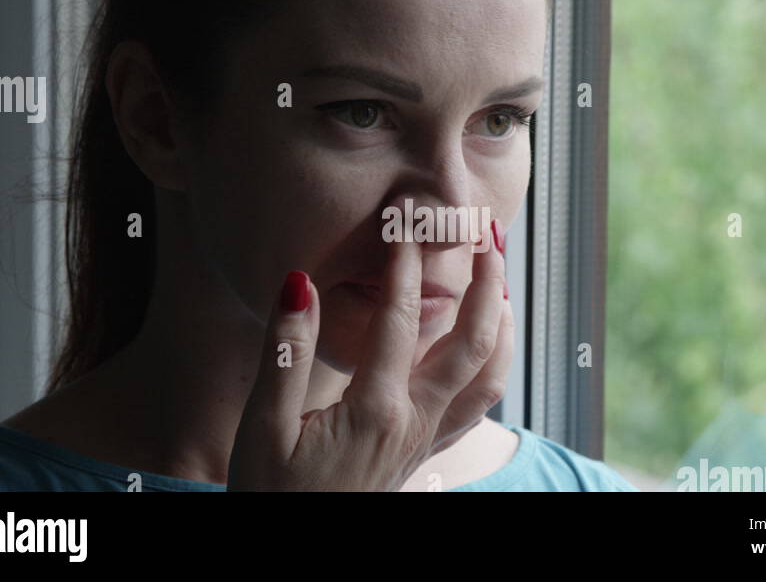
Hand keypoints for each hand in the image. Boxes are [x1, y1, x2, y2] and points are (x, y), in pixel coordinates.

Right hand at [226, 226, 513, 490]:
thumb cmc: (272, 492)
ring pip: (489, 374)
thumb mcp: (264, 425)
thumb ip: (285, 353)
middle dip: (486, 281)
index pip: (400, 320)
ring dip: (501, 321)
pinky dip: (493, 363)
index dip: (404, 264)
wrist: (287, 549)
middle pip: (472, 341)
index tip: (406, 218)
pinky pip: (478, 403)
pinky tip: (488, 340)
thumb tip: (298, 284)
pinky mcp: (424, 449)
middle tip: (487, 231)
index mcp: (374, 410)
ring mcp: (426, 438)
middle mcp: (414, 421)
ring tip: (501, 278)